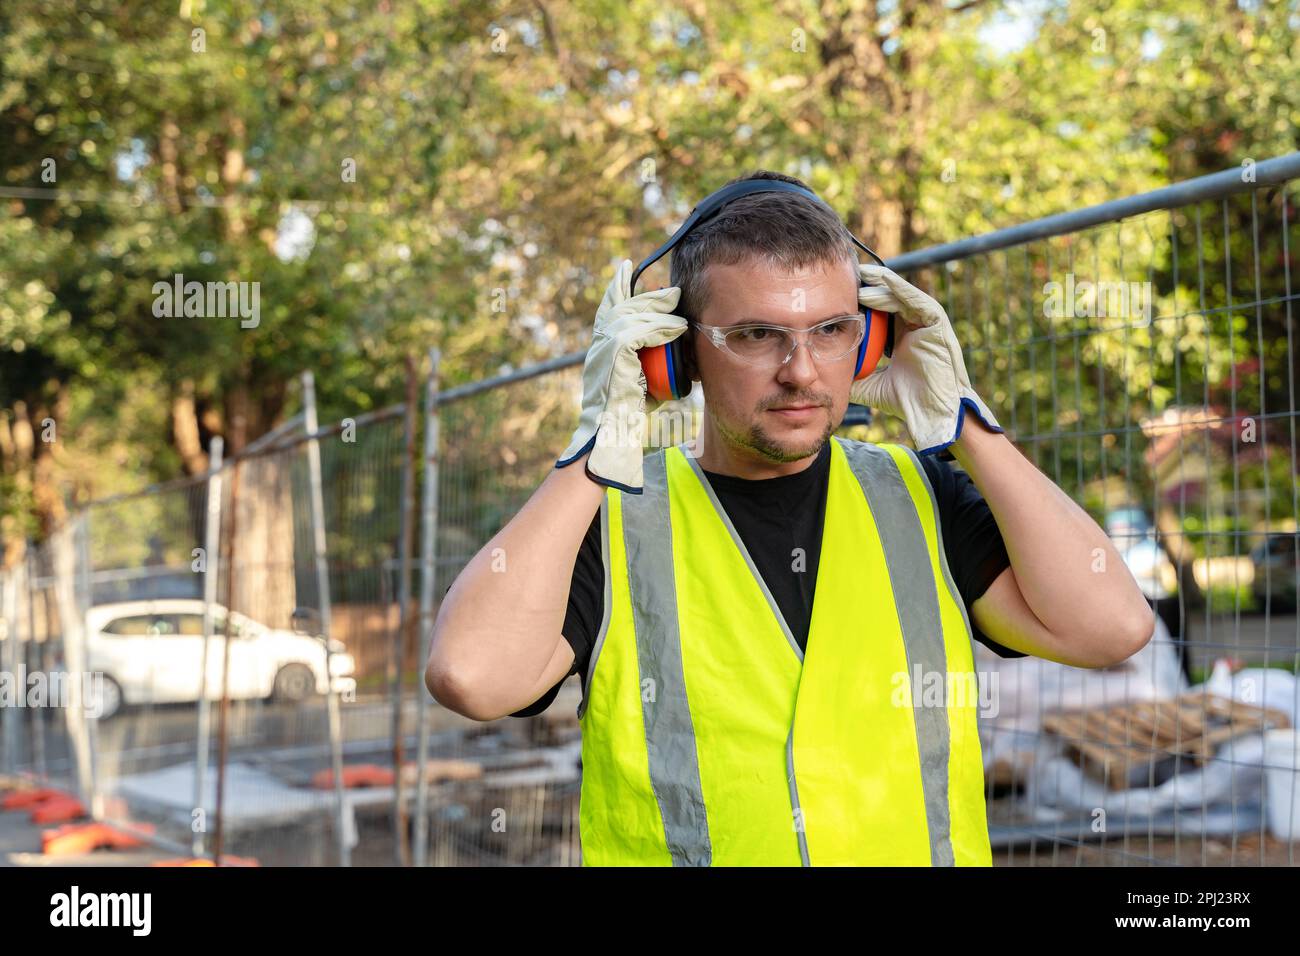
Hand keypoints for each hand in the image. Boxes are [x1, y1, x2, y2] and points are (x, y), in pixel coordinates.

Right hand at [556, 258, 687, 491]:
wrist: (609, 436)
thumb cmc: (625, 419)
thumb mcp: (641, 387)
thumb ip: (651, 368)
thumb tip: (680, 361)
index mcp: (600, 349)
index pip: (608, 309)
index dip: (617, 287)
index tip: (626, 268)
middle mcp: (598, 345)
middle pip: (622, 307)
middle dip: (647, 297)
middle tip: (671, 292)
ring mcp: (604, 348)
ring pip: (634, 317)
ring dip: (660, 313)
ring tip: (679, 314)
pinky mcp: (615, 354)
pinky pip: (641, 332)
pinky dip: (661, 328)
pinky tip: (676, 329)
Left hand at [850, 264, 1001, 454]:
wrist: (931, 414)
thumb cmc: (908, 402)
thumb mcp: (872, 385)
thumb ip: (854, 376)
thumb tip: (827, 377)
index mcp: (901, 337)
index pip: (880, 312)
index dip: (862, 302)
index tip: (840, 294)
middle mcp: (914, 327)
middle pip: (890, 298)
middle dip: (869, 286)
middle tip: (847, 276)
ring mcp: (927, 324)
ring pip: (901, 296)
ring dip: (880, 284)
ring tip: (858, 277)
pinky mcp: (937, 323)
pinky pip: (916, 300)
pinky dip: (897, 290)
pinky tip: (877, 284)